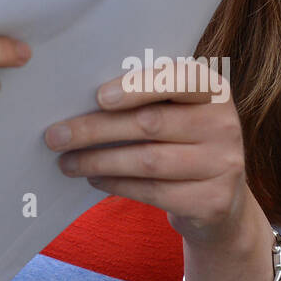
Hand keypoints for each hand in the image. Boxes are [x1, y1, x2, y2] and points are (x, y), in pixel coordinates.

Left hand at [44, 57, 250, 245]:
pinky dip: (117, 185)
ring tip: (66, 162)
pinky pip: (154, 192)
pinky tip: (94, 179)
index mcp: (213, 89)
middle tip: (55, 135)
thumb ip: (144, 97)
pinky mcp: (214, 202)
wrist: (222, 201)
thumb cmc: (182, 141)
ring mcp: (224, 164)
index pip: (179, 78)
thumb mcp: (175, 111)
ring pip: (148, 160)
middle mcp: (224, 124)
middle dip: (96, 129)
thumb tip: (78, 98)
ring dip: (98, 161)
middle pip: (151, 123)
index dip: (138, 87)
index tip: (99, 97)